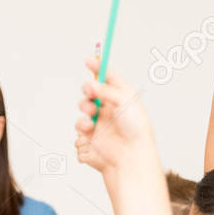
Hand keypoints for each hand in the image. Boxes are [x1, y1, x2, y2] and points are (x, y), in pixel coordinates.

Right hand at [74, 57, 156, 174]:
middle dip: (87, 91)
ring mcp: (98, 123)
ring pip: (81, 110)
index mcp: (120, 97)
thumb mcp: (124, 101)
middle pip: (90, 91)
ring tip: (91, 121)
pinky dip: (83, 132)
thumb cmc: (134, 128)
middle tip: (90, 94)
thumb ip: (105, 90)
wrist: (130, 154)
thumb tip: (90, 84)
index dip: (97, 68)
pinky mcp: (90, 138)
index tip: (89, 60)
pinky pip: (78, 130)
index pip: (107, 78)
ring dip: (83, 112)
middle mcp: (108, 108)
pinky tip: (92, 136)